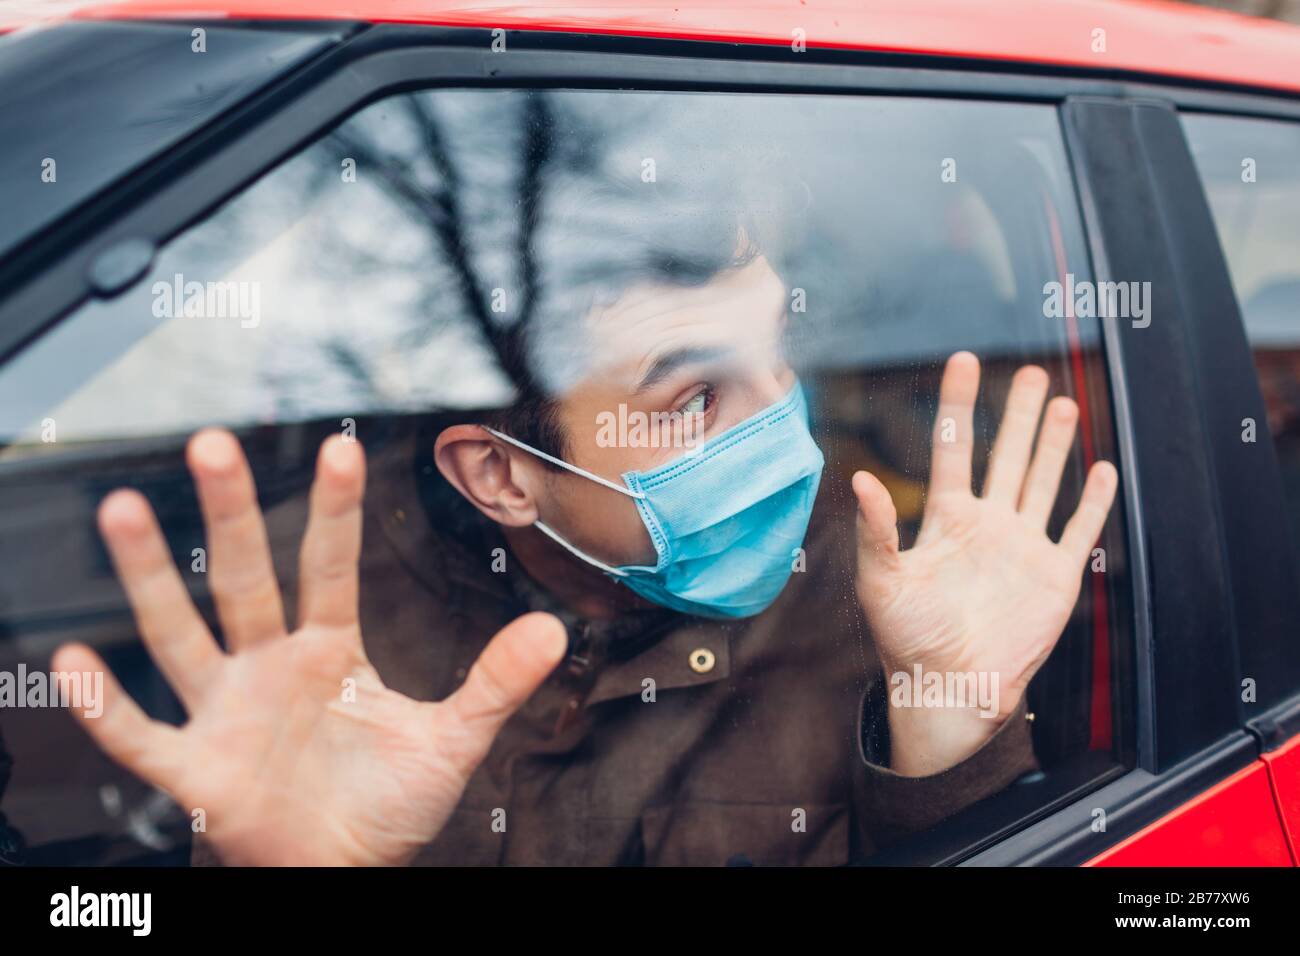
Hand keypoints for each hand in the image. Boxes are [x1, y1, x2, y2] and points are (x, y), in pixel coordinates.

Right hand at [55, 429, 565, 864]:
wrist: (342, 872)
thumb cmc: (385, 804)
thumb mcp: (451, 740)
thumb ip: (496, 683)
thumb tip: (555, 630)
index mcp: (329, 650)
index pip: (330, 566)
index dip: (335, 510)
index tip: (341, 444)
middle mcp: (270, 667)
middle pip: (245, 578)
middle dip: (231, 514)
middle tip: (211, 442)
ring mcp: (228, 711)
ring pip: (181, 633)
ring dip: (151, 577)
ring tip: (122, 509)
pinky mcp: (197, 768)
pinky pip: (141, 734)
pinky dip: (105, 705)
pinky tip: (70, 662)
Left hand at [852, 352, 1116, 775]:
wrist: (950, 691)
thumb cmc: (907, 641)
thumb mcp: (882, 582)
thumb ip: (876, 530)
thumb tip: (859, 479)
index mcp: (945, 521)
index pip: (954, 449)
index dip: (959, 405)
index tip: (964, 361)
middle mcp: (986, 526)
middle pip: (1005, 456)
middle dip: (1016, 415)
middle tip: (1028, 372)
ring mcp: (1022, 548)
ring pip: (1042, 482)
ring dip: (1053, 444)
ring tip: (1061, 402)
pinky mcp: (1054, 576)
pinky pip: (1077, 530)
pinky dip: (1092, 501)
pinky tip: (1100, 469)